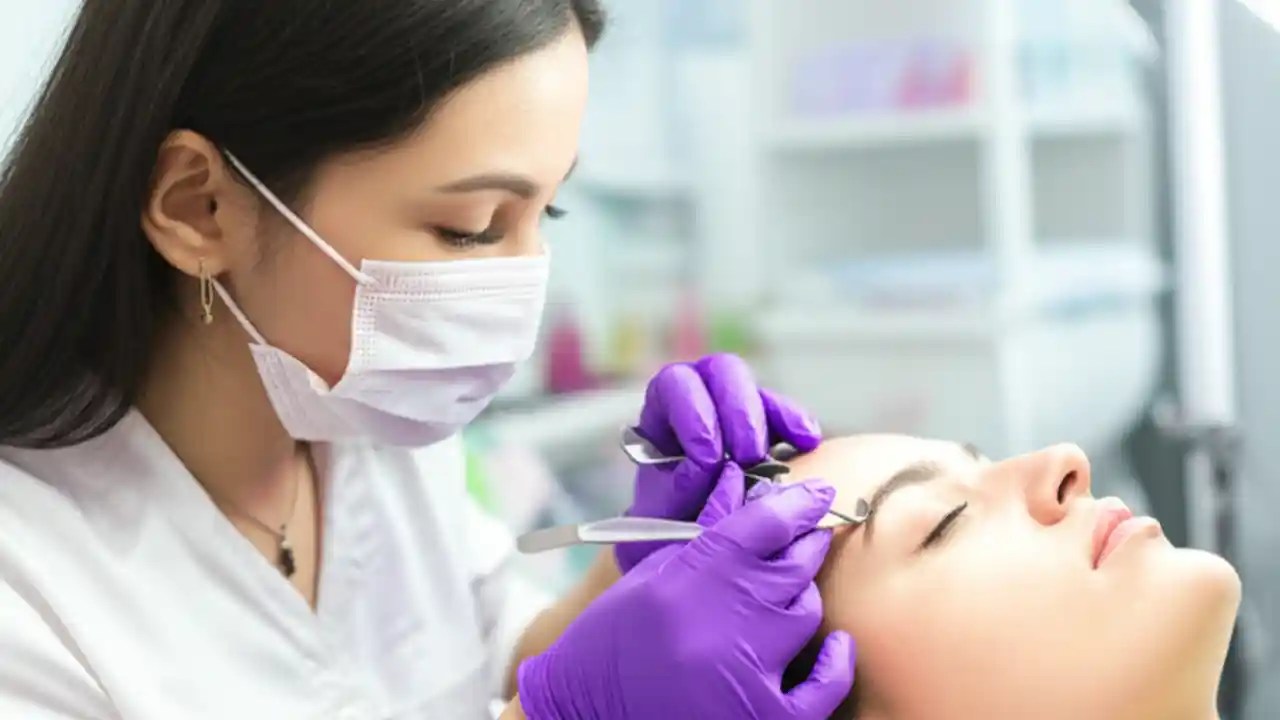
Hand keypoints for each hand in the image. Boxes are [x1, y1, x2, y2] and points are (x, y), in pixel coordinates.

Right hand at [519, 473, 855, 719]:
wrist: (584, 714)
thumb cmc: (611, 641)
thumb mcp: (650, 575)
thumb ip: (703, 533)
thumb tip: (742, 484)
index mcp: (690, 577)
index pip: (764, 523)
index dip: (796, 504)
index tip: (814, 496)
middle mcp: (723, 620)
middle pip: (793, 564)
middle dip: (805, 545)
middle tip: (808, 538)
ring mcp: (747, 672)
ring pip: (805, 614)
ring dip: (799, 600)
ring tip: (783, 599)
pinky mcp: (763, 719)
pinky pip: (823, 686)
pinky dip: (834, 664)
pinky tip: (835, 647)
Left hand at [616, 353, 821, 572]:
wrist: (686, 543)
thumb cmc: (665, 523)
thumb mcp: (659, 511)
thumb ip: (675, 490)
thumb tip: (703, 468)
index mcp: (663, 410)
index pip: (675, 384)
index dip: (693, 412)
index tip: (708, 456)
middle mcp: (700, 399)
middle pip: (721, 372)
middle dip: (737, 412)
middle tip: (747, 457)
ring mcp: (735, 411)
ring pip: (754, 388)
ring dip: (767, 417)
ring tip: (767, 459)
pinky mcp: (768, 428)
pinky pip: (786, 413)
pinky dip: (798, 424)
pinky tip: (808, 442)